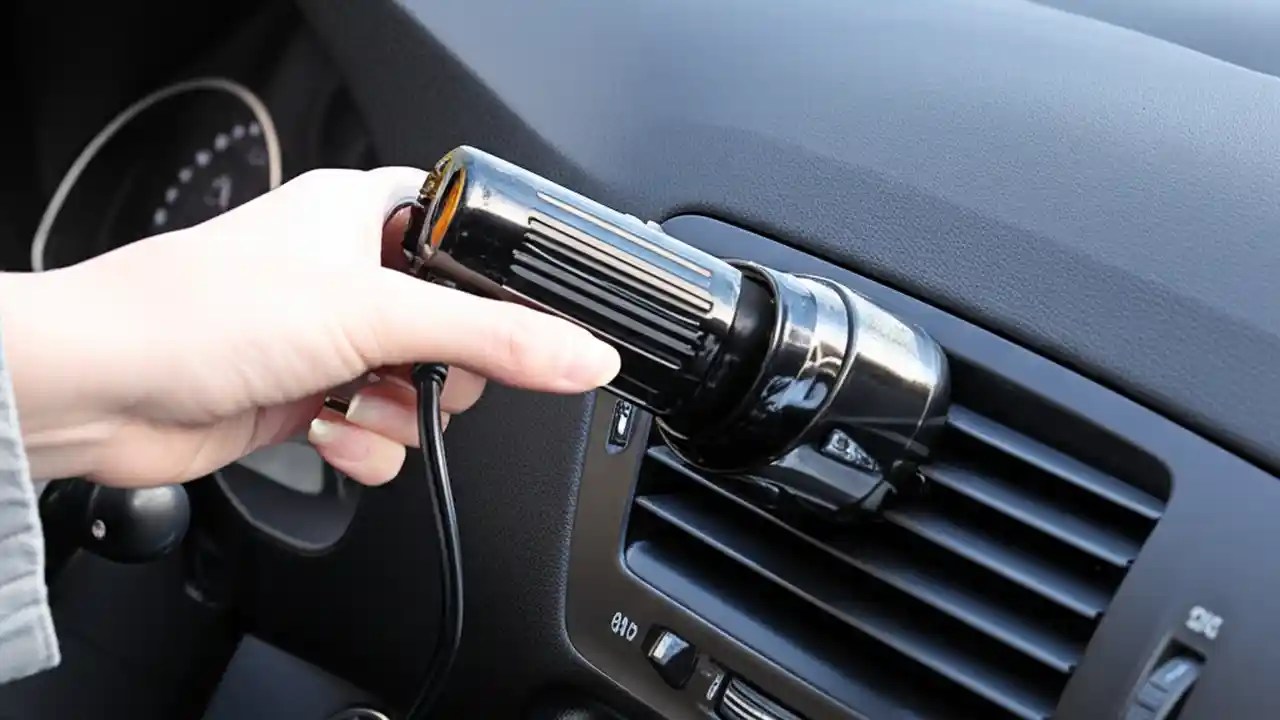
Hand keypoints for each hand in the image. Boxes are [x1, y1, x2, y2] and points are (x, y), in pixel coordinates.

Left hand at [0, 168, 620, 486]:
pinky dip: (364, 446)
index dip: (501, 282)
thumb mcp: (374, 314)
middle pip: (454, 328)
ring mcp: (324, 340)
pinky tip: (328, 435)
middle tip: (423, 370)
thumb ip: (493, 337)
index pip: (467, 237)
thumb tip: (584, 352)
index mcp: (362, 214)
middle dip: (446, 370)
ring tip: (358, 406)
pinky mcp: (304, 398)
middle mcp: (344, 274)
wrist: (100, 390)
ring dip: (400, 416)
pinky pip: (375, 432)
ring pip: (418, 389)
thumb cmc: (199, 313)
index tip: (524, 324)